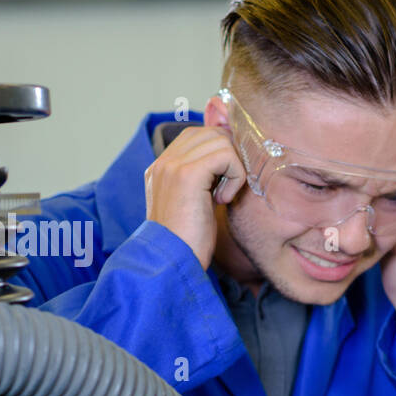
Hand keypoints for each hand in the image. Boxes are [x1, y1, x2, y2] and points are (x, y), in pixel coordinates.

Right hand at [143, 126, 244, 269]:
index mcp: (161, 168)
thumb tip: (229, 163)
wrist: (171, 263)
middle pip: (212, 133)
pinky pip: (227, 156)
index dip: (222, 152)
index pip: (198, 136)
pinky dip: (235, 177)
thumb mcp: (194, 205)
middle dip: (231, 158)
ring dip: (234, 168)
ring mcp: (172, 165)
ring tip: (223, 197)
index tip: (225, 183)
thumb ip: (203, 181)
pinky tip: (223, 200)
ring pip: (221, 140)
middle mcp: (163, 162)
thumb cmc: (188, 243)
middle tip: (228, 188)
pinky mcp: (187, 174)